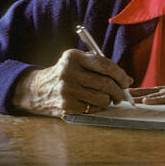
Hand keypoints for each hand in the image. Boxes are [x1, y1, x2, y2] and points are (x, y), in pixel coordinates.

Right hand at [11, 49, 132, 117]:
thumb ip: (101, 67)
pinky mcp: (66, 105)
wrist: (36, 89)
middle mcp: (68, 72)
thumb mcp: (77, 63)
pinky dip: (98, 108)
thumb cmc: (65, 75)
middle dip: (119, 91)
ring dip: (109, 100)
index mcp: (73, 57)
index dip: (120, 75)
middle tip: (121, 94)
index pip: (105, 65)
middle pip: (106, 83)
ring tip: (105, 98)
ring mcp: (66, 90)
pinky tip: (92, 103)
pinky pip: (93, 108)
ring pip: (102, 98)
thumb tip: (128, 80)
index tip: (126, 81)